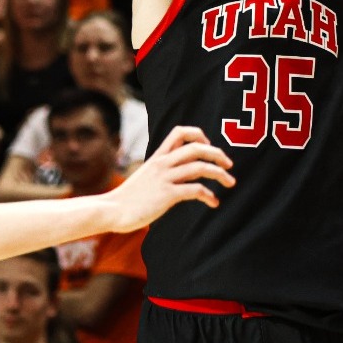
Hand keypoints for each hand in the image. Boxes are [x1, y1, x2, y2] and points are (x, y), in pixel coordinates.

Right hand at [105, 126, 233, 229]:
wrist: (112, 209)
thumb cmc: (129, 197)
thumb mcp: (146, 176)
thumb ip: (163, 171)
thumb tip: (183, 174)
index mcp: (158, 157)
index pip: (180, 132)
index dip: (198, 135)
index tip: (208, 146)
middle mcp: (162, 163)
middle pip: (196, 148)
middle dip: (217, 154)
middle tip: (229, 164)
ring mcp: (165, 178)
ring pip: (200, 167)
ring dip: (220, 174)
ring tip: (230, 182)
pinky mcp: (167, 195)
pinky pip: (195, 190)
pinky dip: (209, 195)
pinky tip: (214, 202)